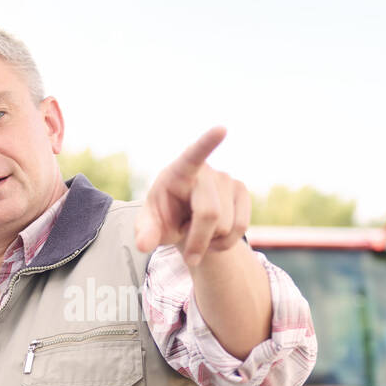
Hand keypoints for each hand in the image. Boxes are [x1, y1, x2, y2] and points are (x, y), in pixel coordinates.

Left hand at [134, 127, 251, 266]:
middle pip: (210, 214)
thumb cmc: (165, 217)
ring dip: (211, 242)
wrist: (185, 221)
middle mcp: (207, 171)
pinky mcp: (242, 192)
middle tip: (187, 255)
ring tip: (198, 232)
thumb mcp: (150, 225)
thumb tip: (143, 244)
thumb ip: (145, 232)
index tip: (221, 129)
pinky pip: (241, 228)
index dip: (208, 142)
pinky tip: (214, 238)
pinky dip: (226, 243)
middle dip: (198, 241)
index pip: (193, 155)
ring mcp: (228, 179)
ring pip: (227, 226)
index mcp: (180, 171)